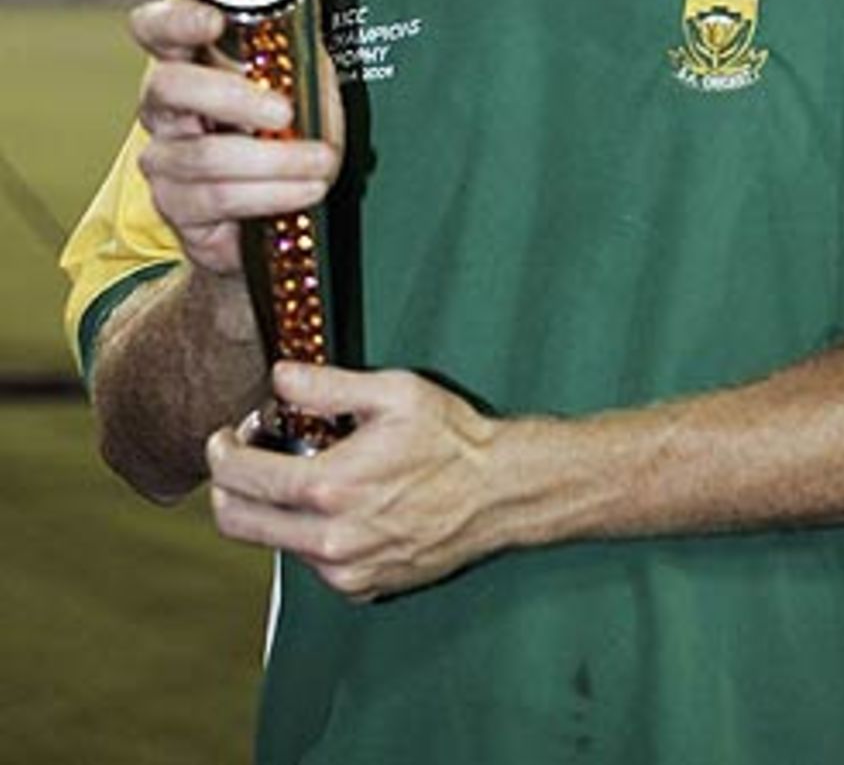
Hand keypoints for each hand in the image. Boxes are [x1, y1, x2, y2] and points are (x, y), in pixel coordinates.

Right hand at [131, 0, 342, 274]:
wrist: (267, 216)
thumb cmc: (278, 136)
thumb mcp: (298, 88)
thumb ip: (300, 62)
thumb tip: (313, 50)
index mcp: (188, 64)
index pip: (158, 28)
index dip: (178, 20)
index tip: (215, 21)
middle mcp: (166, 109)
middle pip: (169, 86)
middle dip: (230, 96)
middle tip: (282, 112)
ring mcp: (164, 159)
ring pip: (205, 155)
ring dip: (276, 159)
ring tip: (320, 161)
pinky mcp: (176, 207)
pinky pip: (220, 198)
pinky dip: (273, 193)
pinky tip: (305, 189)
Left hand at [207, 364, 502, 599]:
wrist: (499, 492)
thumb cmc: (452, 439)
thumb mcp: (394, 392)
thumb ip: (326, 385)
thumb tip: (279, 378)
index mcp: (331, 488)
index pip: (240, 477)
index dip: (222, 450)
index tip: (228, 434)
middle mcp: (330, 540)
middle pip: (235, 522)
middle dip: (225, 485)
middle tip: (245, 455)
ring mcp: (344, 570)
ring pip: (273, 542)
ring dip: (272, 507)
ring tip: (307, 470)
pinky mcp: (360, 587)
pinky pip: (310, 561)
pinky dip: (308, 530)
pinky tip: (340, 502)